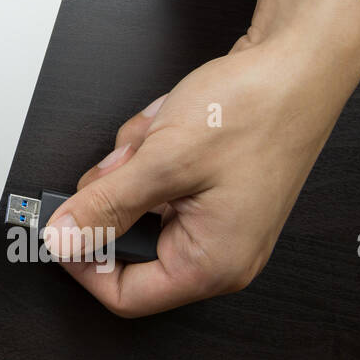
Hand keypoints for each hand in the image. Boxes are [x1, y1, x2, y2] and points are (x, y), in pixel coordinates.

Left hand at [44, 0, 359, 315]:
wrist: (299, 63)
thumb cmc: (255, 110)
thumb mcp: (162, 160)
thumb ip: (104, 206)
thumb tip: (61, 238)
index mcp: (212, 263)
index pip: (125, 296)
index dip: (82, 261)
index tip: (60, 225)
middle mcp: (219, 251)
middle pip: (127, 241)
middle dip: (116, 192)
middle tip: (129, 158)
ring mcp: (217, 218)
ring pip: (137, 202)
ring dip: (134, 163)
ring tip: (160, 132)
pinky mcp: (212, 188)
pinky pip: (157, 179)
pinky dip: (152, 149)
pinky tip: (171, 124)